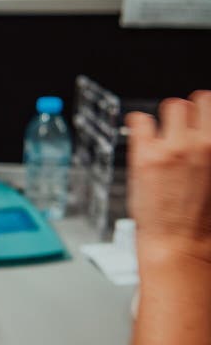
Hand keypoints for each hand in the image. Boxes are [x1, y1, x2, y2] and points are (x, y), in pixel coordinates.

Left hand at [126, 91, 210, 268]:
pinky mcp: (145, 156)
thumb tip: (205, 141)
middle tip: (181, 130)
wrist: (180, 243)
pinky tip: (144, 136)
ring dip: (166, 119)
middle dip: (187, 113)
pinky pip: (140, 120)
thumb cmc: (203, 220)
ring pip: (170, 106)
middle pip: (193, 101)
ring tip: (163, 136)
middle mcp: (202, 144)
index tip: (200, 123)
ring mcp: (172, 148)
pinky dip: (141, 125)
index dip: (204, 114)